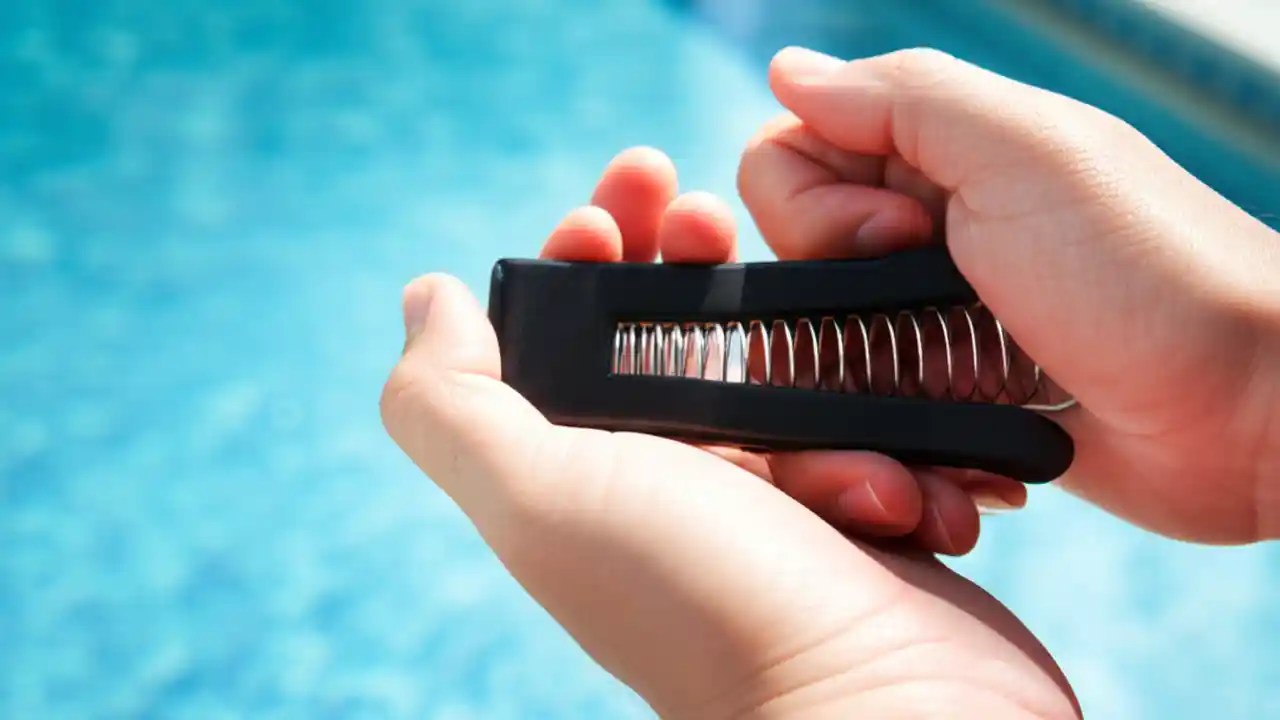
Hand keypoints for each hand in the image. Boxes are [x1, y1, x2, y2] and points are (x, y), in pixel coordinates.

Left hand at [380, 148, 1079, 716]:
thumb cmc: (710, 607)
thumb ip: (453, 403)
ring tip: (818, 353)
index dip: (588, 248)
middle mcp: (671, 485)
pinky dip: (882, 419)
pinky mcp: (868, 510)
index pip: (570, 330)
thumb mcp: (542, 499)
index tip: (628, 194)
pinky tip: (890, 471)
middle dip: (685, 257)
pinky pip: (874, 419)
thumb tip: (425, 299)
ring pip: (785, 364)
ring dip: (798, 339)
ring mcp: (774, 500)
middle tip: (706, 215)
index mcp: (585, 474)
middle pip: (671, 329)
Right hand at [738, 47, 1279, 543]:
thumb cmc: (1150, 277)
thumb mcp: (1025, 157)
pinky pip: (867, 436)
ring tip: (947, 427)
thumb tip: (785, 67)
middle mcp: (916, 242)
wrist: (1249, 416)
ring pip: (816, 370)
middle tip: (941, 331)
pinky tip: (966, 467)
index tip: (902, 245)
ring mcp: (928, 331)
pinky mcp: (946, 412)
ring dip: (859, 418)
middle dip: (831, 327)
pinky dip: (900, 459)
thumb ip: (901, 101)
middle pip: (786, 276)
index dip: (813, 214)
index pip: (781, 165)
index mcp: (926, 164)